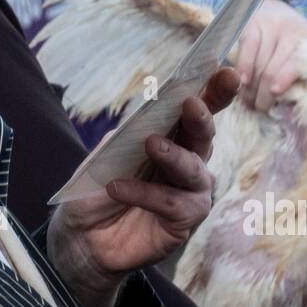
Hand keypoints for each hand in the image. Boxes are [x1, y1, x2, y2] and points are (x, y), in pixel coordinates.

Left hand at [46, 66, 239, 306]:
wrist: (81, 236)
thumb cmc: (96, 188)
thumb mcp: (108, 153)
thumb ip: (132, 132)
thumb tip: (151, 111)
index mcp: (172, 136)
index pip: (196, 109)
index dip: (214, 90)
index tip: (225, 70)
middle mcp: (188, 161)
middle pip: (204, 134)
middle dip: (202, 116)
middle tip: (191, 103)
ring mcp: (189, 193)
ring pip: (193, 169)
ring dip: (173, 155)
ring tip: (150, 144)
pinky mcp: (183, 222)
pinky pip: (171, 203)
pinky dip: (144, 193)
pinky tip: (117, 188)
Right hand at [233, 0, 306, 111]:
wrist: (272, 9)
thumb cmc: (288, 40)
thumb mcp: (301, 50)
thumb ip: (299, 73)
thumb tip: (290, 107)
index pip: (296, 64)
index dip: (285, 80)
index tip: (275, 95)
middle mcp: (290, 30)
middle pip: (273, 68)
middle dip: (264, 92)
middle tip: (259, 108)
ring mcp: (269, 25)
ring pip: (259, 62)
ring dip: (251, 86)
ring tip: (248, 101)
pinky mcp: (251, 24)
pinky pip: (247, 48)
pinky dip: (243, 67)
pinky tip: (242, 81)